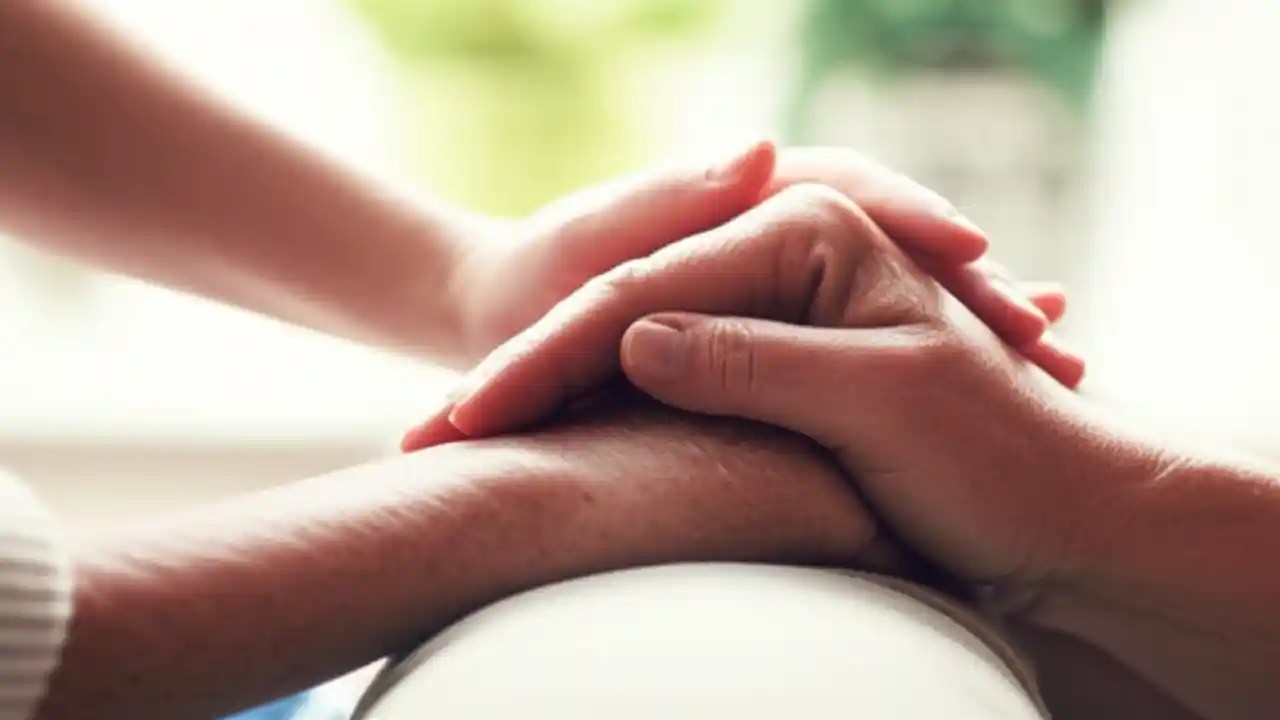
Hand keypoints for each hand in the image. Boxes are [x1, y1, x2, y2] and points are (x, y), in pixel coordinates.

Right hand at [416, 184, 1148, 590]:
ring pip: (624, 354)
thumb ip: (756, 361)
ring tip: (450, 443)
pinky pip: (659, 390)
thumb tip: (632, 341)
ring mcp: (764, 321)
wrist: (1059, 518)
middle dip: (524, 377)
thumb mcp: (879, 397)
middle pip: (618, 319)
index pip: (645, 297)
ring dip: (542, 400)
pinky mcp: (762, 377)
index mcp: (811, 233)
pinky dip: (598, 421)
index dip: (551, 359)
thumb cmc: (992, 455)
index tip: (469, 416)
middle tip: (427, 440)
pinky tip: (537, 447)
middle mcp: (778, 263)